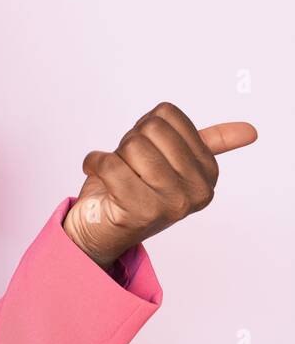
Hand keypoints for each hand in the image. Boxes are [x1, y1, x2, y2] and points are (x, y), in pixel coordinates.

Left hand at [62, 102, 256, 269]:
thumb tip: (251, 130)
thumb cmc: (132, 188)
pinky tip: (96, 175)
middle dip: (129, 142)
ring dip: (114, 156)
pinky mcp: (141, 212)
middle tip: (129, 167)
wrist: (99, 229)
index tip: (146, 152)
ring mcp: (172, 204)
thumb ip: (209, 143)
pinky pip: (109, 165)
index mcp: (208, 171)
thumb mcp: (173, 162)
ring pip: (132, 146)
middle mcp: (197, 190)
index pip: (167, 115)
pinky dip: (93, 163)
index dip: (145, 127)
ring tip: (118, 177)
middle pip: (149, 128)